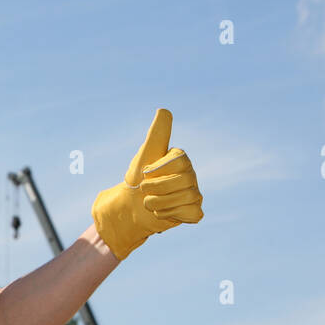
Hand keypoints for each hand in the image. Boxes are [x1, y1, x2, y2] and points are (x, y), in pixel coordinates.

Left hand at [91, 108, 203, 259]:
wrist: (130, 207)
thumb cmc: (137, 179)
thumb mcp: (145, 154)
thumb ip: (157, 133)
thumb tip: (164, 110)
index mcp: (181, 159)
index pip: (180, 161)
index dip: (159, 169)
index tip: (146, 173)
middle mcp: (191, 175)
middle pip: (183, 181)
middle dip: (157, 188)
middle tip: (144, 191)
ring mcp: (194, 193)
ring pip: (186, 198)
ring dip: (160, 203)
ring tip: (150, 202)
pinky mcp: (193, 211)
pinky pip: (191, 212)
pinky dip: (172, 214)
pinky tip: (162, 212)